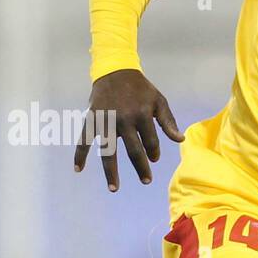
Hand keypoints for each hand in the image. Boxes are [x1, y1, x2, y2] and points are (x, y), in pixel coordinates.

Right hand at [73, 69, 182, 190]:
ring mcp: (106, 121)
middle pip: (133, 151)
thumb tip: (179, 140)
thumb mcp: (159, 101)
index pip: (151, 141)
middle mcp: (123, 120)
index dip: (154, 152)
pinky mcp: (92, 119)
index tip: (153, 159)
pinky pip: (84, 139)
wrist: (115, 70)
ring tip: (114, 188)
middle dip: (140, 167)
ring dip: (111, 171)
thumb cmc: (140, 88)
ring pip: (108, 151)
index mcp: (142, 115)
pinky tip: (78, 169)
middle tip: (146, 181)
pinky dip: (80, 153)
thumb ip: (168, 121)